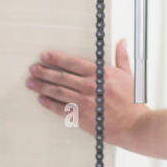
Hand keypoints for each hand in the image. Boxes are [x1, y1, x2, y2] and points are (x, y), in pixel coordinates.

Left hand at [27, 39, 142, 147]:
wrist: (134, 124)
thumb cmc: (133, 102)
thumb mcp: (129, 75)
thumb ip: (121, 57)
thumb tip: (121, 42)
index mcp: (100, 74)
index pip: (72, 63)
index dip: (56, 58)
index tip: (45, 56)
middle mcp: (90, 87)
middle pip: (61, 77)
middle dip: (44, 71)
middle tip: (33, 69)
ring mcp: (84, 102)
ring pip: (58, 92)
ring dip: (42, 86)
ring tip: (31, 83)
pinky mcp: (81, 117)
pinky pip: (61, 109)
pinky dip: (49, 104)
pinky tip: (42, 99)